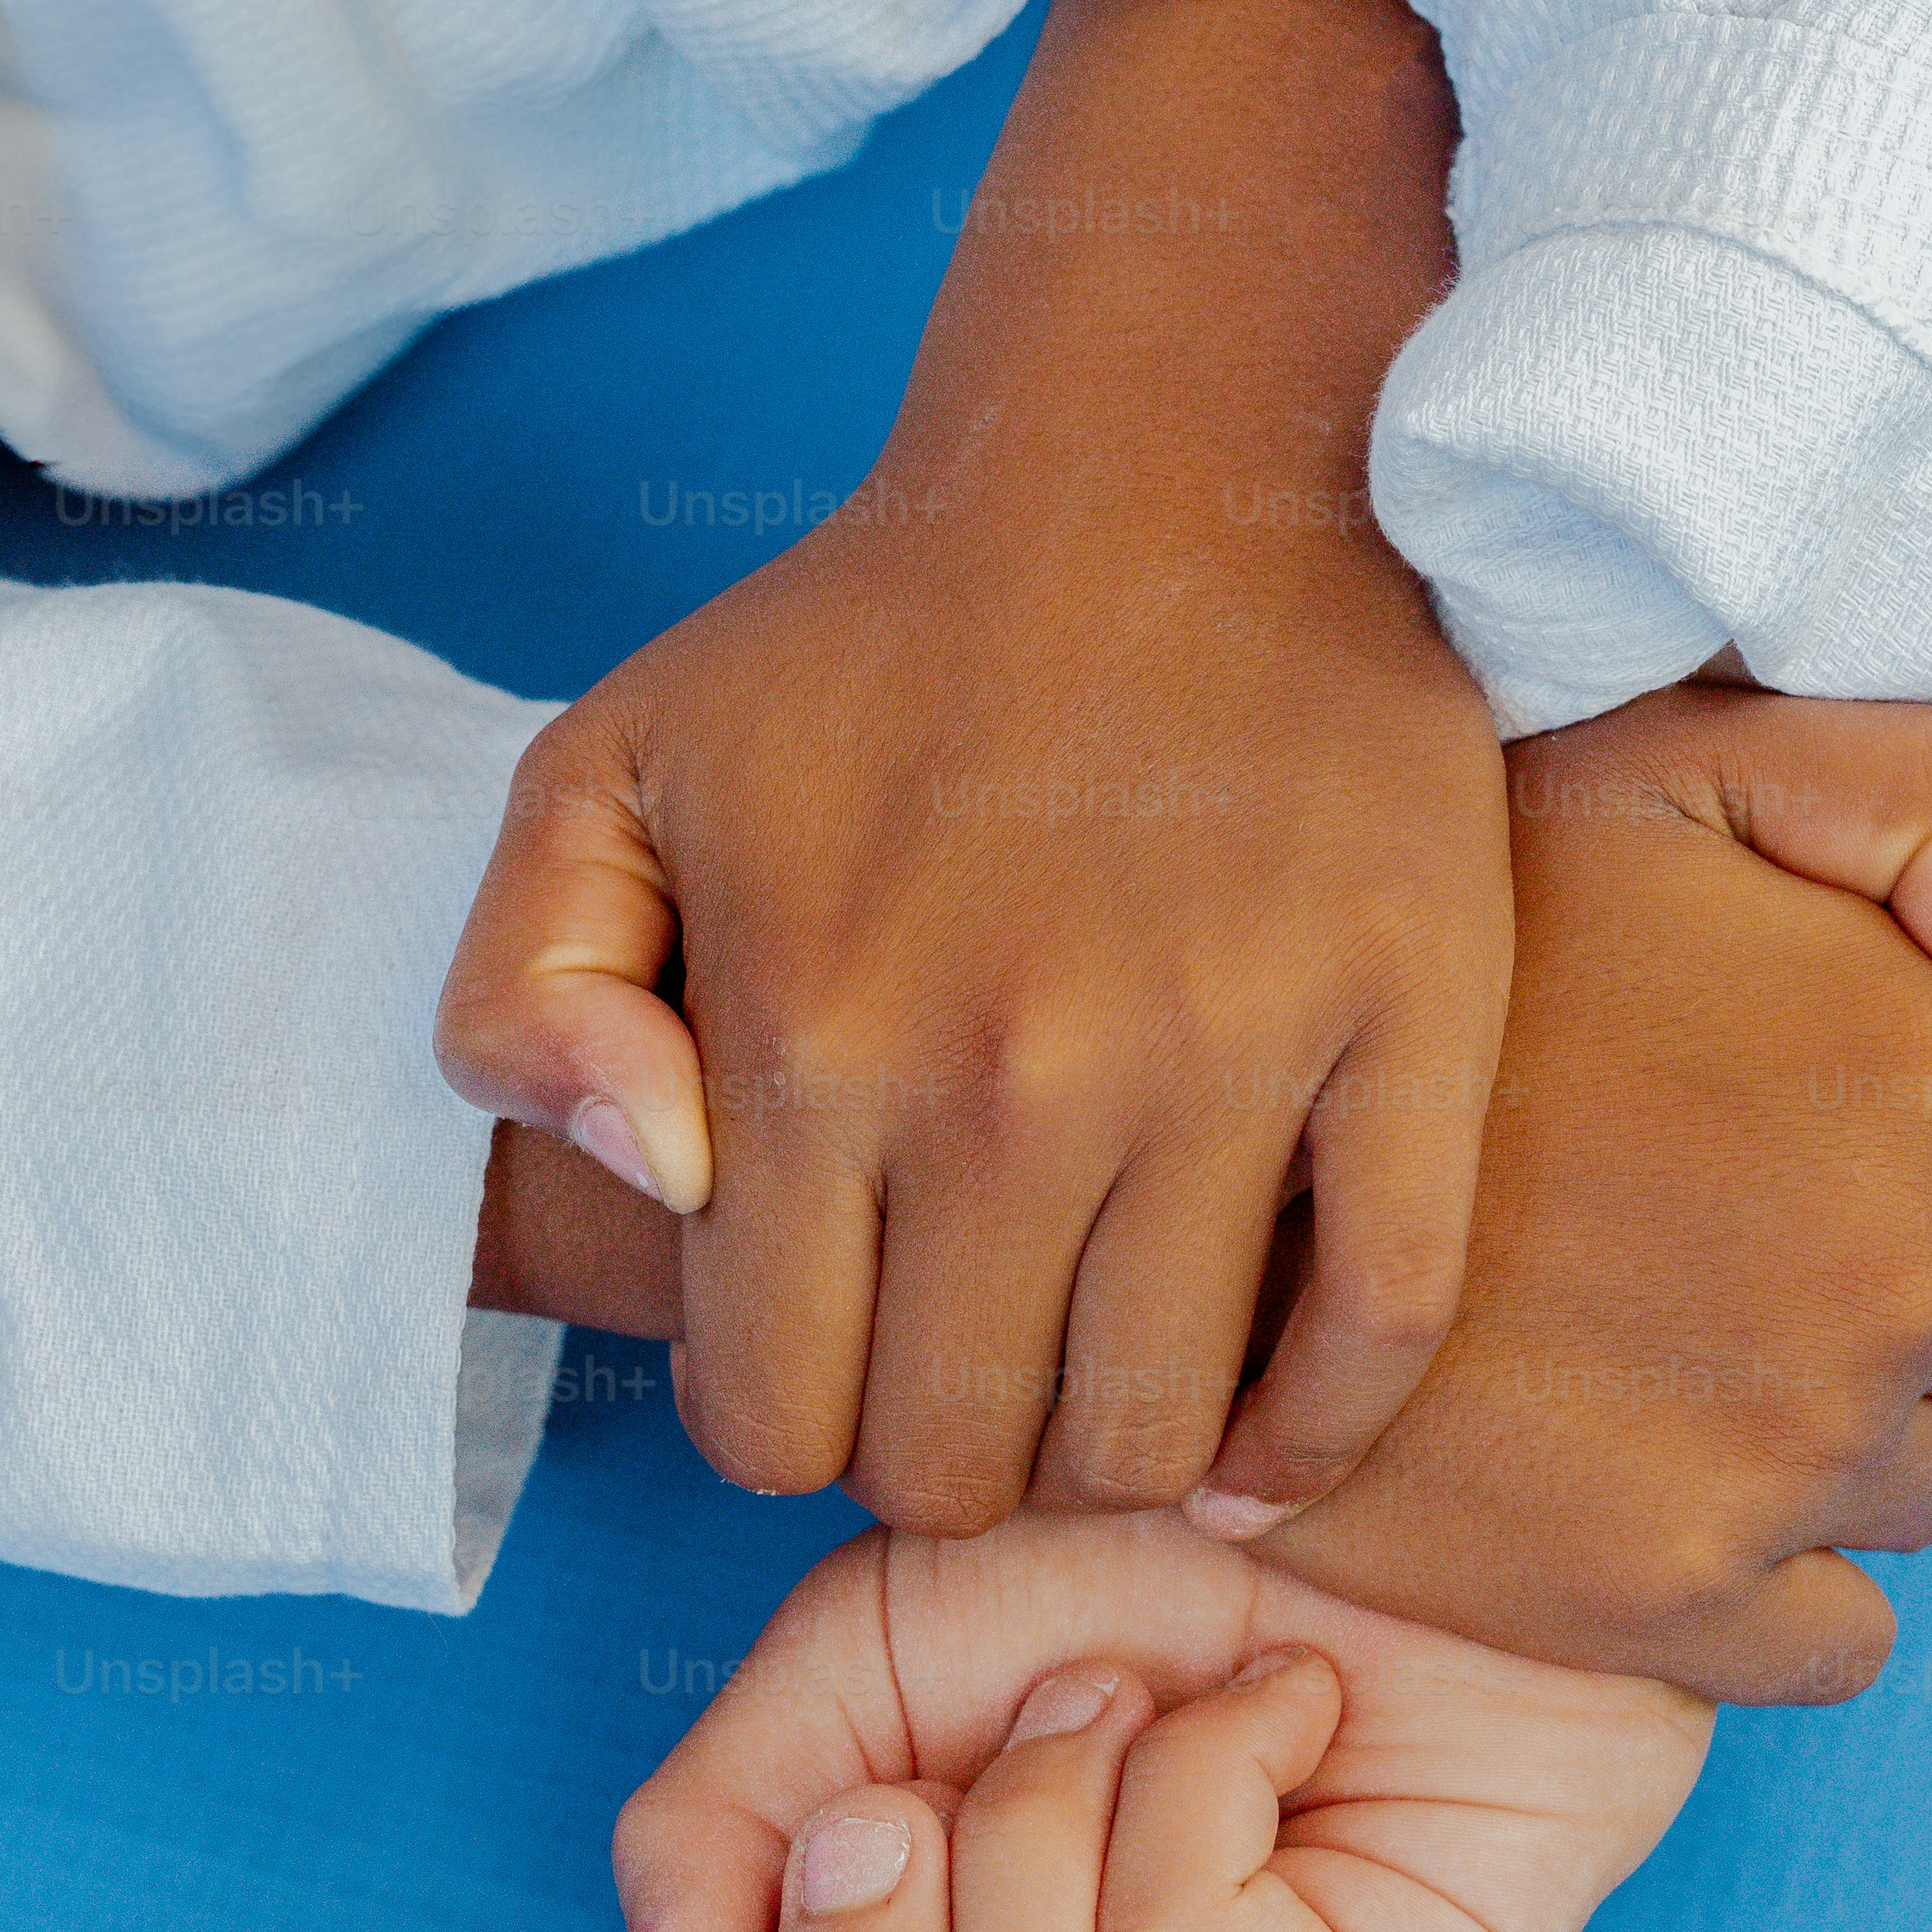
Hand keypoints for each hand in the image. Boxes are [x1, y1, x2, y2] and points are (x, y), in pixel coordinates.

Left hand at [438, 0, 1512, 1537]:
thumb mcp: (604, 774)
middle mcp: (1011, 1078)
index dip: (784, 1411)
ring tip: (1098, 1364)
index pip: (767, 1419)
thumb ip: (521, 998)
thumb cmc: (873, 648)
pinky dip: (1316, 1427)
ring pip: (1153, 1437)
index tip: (828, 1337)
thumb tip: (648, 1180)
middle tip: (965, 1351)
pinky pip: (1378, 1327)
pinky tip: (1263, 1425)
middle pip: (957, 1463)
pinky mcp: (1410, 1024)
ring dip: (1114, 1449)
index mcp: (807, 1040)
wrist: (1169, 468)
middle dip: (939, 1447)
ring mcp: (1224, 1060)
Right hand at [1219, 679, 1931, 1702]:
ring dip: (1822, 1442)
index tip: (1745, 1127)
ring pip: (1916, 1483)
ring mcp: (1790, 1451)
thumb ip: (1915, 792)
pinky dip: (1778, 1593)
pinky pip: (1841, 1640)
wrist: (1194, 1130)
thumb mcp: (1685, 753)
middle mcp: (1897, 1272)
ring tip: (1653, 1366)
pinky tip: (1656, 1501)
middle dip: (1857, 1287)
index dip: (1879, 1132)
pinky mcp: (1677, 1598)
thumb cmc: (1442, 918)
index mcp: (1931, 1071)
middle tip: (1684, 1246)